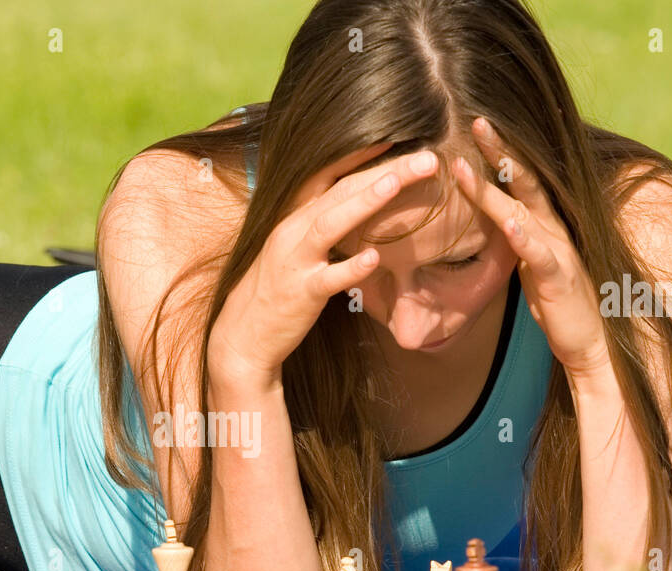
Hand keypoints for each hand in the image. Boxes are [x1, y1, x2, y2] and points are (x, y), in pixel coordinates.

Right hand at [207, 143, 441, 385]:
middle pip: (341, 191)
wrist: (244, 335)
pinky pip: (328, 279)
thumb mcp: (297, 247)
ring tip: (396, 182)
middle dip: (384, 170)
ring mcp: (295, 260)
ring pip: (330, 224)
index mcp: (296, 216)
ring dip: (364, 202)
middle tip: (427, 157)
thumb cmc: (278, 289)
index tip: (400, 135)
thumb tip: (359, 203)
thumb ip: (324, 223)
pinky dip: (350, 268)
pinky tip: (374, 258)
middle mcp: (293, 229)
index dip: (362, 153)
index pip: (331, 174)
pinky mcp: (301, 293)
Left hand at [452, 117, 610, 378]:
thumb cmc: (559, 302)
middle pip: (524, 181)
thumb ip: (517, 236)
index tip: (478, 124)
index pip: (520, 180)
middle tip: (476, 120)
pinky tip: (507, 220)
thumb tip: (497, 216)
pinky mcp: (557, 278)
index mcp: (543, 224)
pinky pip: (538, 253)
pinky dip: (522, 236)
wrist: (592, 344)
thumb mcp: (532, 262)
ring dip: (493, 187)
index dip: (500, 152)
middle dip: (499, 150)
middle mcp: (552, 229)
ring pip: (522, 211)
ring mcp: (556, 251)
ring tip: (466, 165)